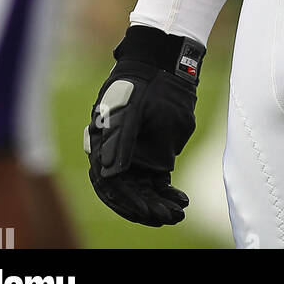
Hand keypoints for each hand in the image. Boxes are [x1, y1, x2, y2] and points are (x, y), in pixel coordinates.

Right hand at [84, 25, 203, 225]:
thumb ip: (119, 140)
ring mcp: (135, 158)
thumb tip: (109, 174)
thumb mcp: (129, 109)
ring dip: (158, 205)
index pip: (111, 186)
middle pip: (128, 194)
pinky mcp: (154, 156)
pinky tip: (181, 201)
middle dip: (146, 209)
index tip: (148, 212)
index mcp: (102, 148)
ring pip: (144, 192)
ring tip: (179, 213)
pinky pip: (158, 183)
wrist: (163, 66)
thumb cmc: (141, 84)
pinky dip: (167, 194)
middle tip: (169, 217)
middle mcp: (116, 158)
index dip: (128, 202)